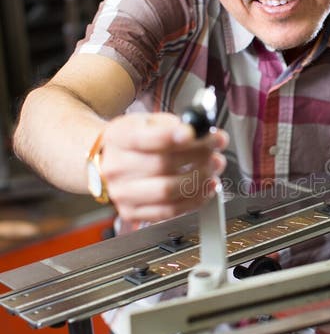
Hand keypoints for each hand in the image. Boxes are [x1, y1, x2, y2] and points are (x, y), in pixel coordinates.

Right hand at [96, 112, 227, 222]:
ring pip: (168, 191)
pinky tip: (206, 187)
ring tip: (214, 166)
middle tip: (215, 149)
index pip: (146, 138)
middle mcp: (115, 167)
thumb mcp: (147, 121)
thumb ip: (171, 124)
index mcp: (117, 138)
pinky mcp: (132, 212)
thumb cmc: (134, 140)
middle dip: (197, 156)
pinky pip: (169, 211)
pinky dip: (194, 200)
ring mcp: (122, 193)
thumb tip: (198, 130)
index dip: (173, 136)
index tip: (197, 132)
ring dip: (200, 179)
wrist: (109, 161)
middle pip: (162, 165)